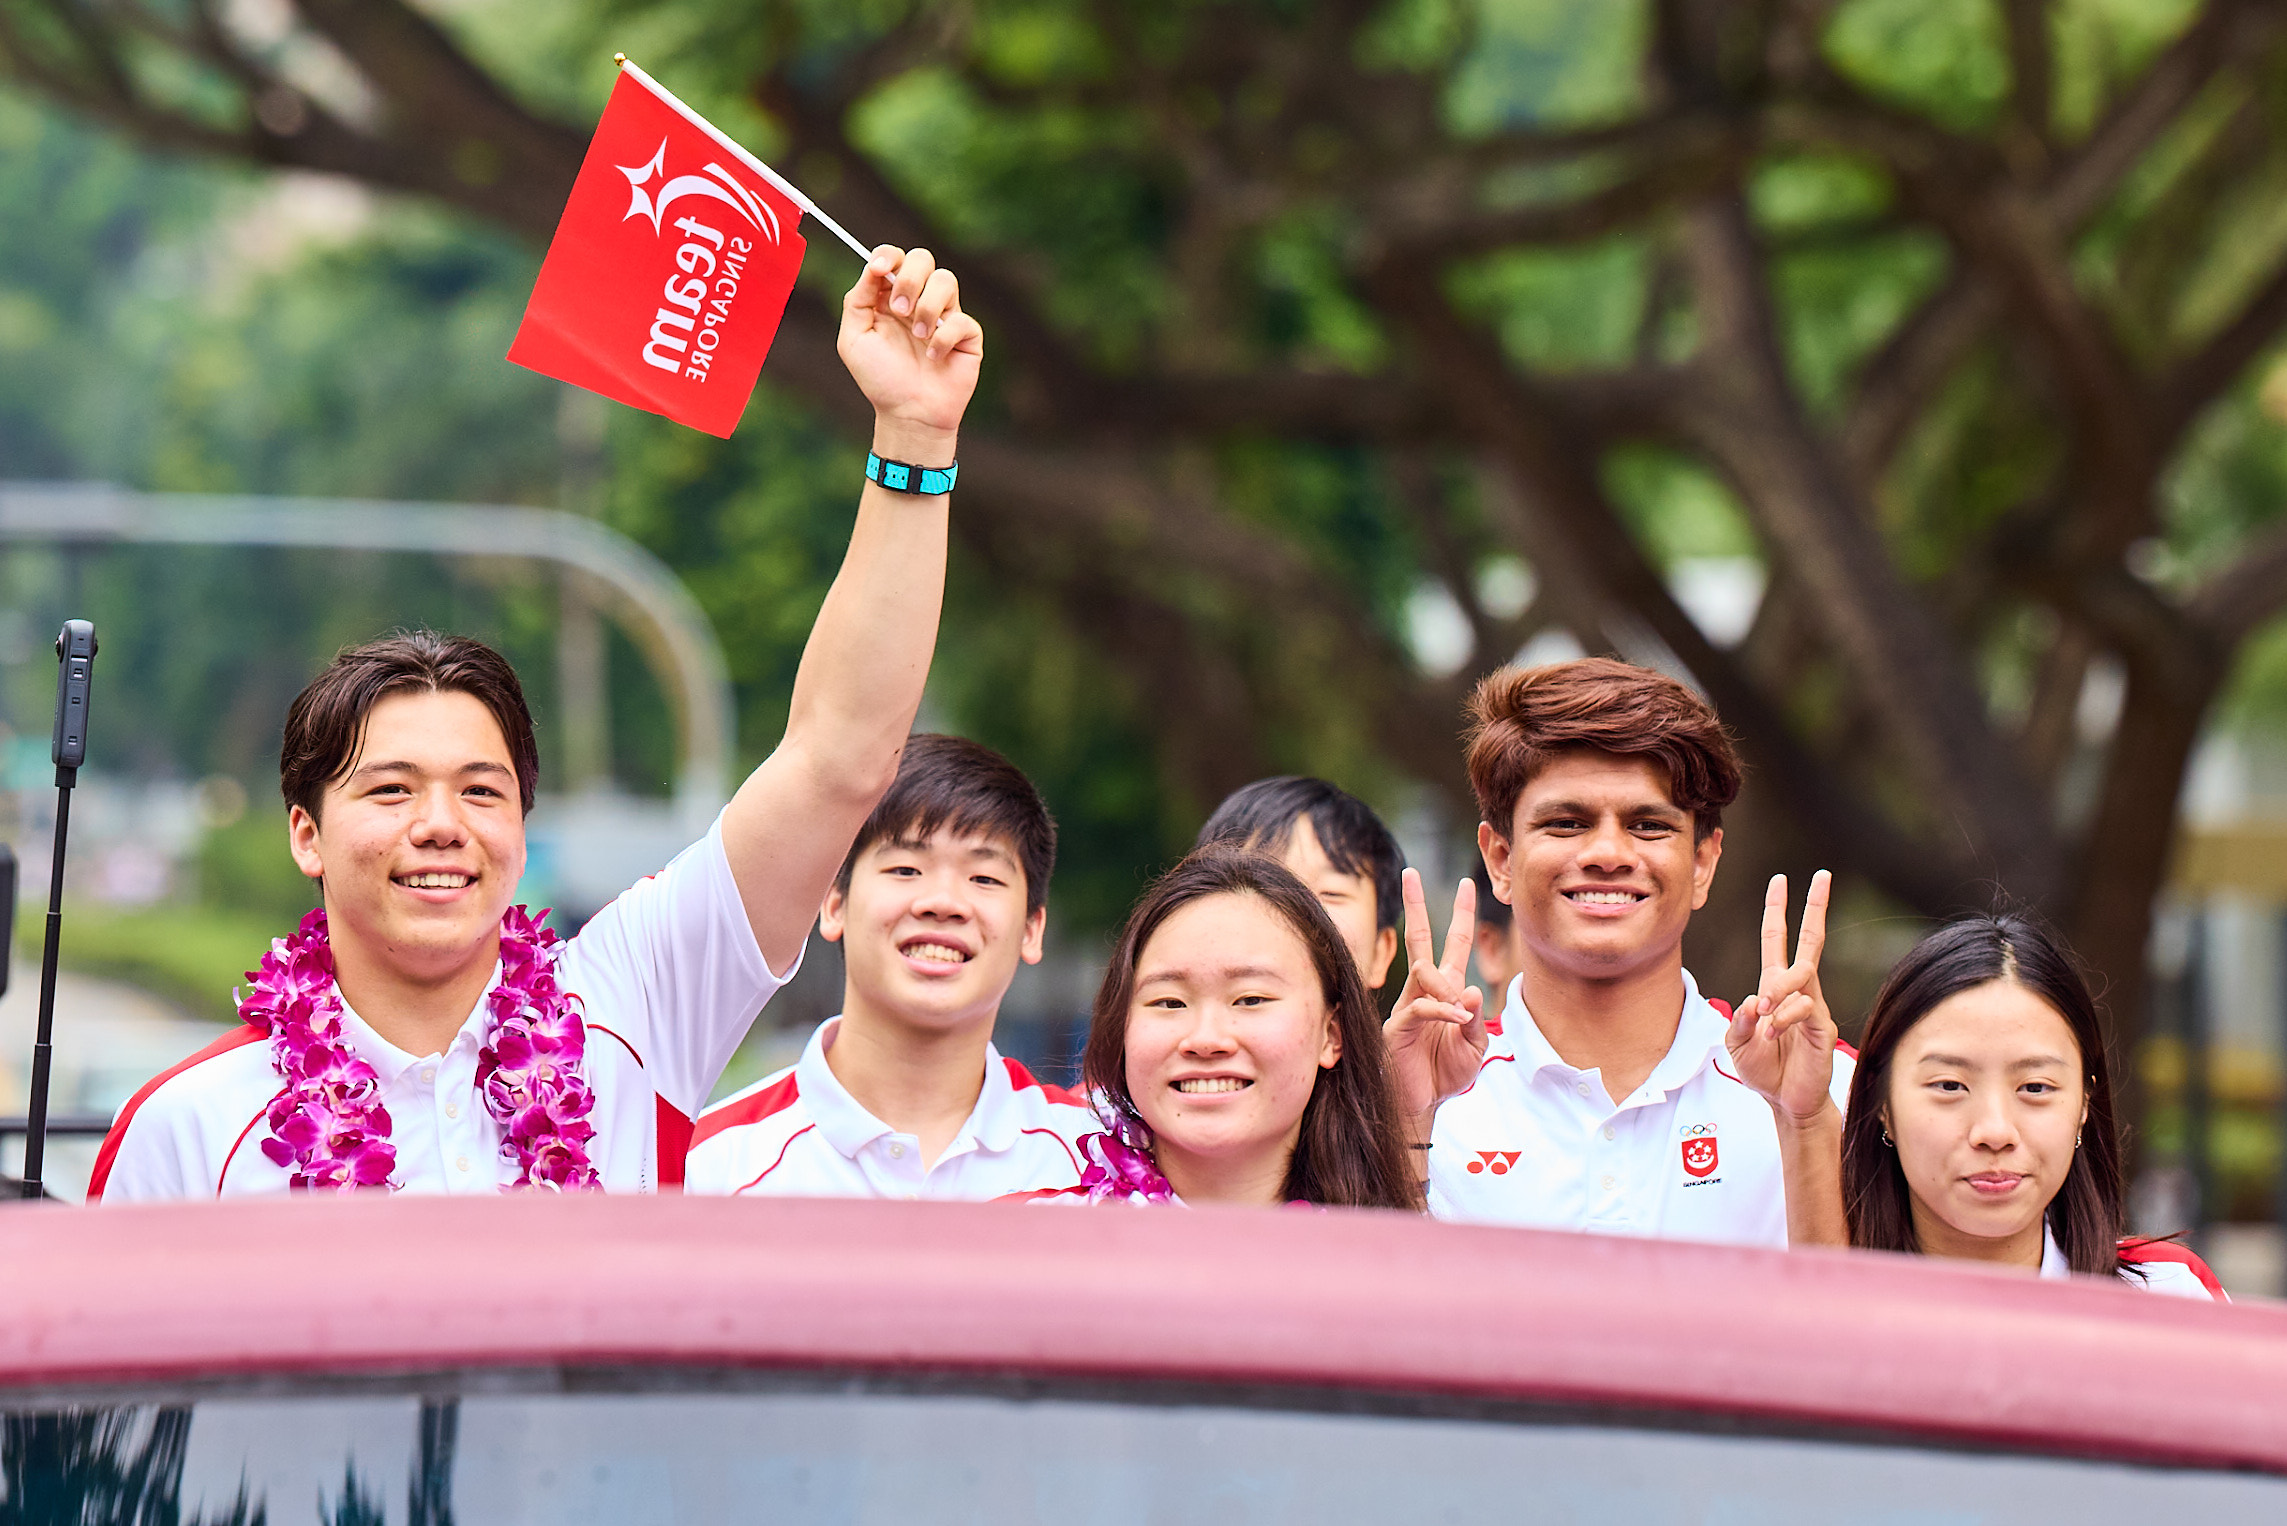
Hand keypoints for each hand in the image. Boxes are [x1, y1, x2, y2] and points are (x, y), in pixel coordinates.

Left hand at [838, 246, 982, 453]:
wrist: (909, 414)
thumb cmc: (880, 379)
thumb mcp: (853, 339)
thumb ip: (857, 300)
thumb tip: (872, 268)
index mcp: (890, 297)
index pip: (893, 258)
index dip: (887, 255)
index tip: (878, 269)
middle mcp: (918, 300)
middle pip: (922, 258)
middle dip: (909, 280)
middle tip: (899, 310)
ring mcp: (944, 315)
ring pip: (946, 279)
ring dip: (927, 306)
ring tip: (918, 336)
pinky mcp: (967, 334)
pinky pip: (961, 319)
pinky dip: (943, 338)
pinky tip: (934, 357)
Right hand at [1383, 868, 1487, 1119]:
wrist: (1421, 1105)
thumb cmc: (1445, 1074)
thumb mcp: (1474, 1046)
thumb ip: (1475, 1018)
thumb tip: (1471, 988)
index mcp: (1445, 991)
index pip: (1455, 944)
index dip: (1462, 915)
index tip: (1468, 884)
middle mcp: (1424, 991)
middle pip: (1419, 939)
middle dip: (1415, 906)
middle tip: (1410, 872)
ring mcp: (1407, 1005)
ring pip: (1422, 973)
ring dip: (1446, 988)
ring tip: (1461, 1015)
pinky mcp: (1396, 1026)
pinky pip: (1419, 1006)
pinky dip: (1441, 1012)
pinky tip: (1456, 1021)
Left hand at [1725, 870, 1836, 1126]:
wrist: (1786, 1101)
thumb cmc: (1763, 1070)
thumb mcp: (1736, 1043)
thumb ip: (1741, 1020)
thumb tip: (1757, 1000)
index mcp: (1773, 987)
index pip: (1777, 940)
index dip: (1777, 911)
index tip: (1780, 880)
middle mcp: (1797, 990)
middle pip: (1809, 940)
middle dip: (1814, 907)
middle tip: (1822, 875)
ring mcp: (1813, 1005)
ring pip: (1800, 975)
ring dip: (1777, 993)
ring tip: (1765, 1022)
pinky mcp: (1823, 1025)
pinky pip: (1805, 1007)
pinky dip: (1785, 1017)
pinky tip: (1775, 1033)